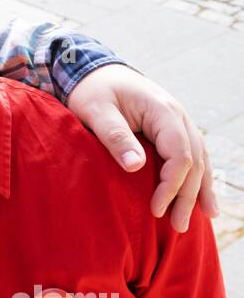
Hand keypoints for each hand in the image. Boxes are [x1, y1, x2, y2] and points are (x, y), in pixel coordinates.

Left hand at [66, 65, 217, 232]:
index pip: (179, 155)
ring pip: (200, 159)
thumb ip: (116, 137)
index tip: (156, 210)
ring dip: (200, 189)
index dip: (171, 186)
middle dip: (189, 195)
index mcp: (163, 111)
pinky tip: (204, 197)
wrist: (95, 71)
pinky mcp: (172, 129)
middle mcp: (178, 116)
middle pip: (194, 161)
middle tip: (178, 226)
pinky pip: (193, 154)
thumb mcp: (97, 111)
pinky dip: (199, 176)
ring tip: (204, 217)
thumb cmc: (93, 91)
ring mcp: (179, 121)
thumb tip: (136, 167)